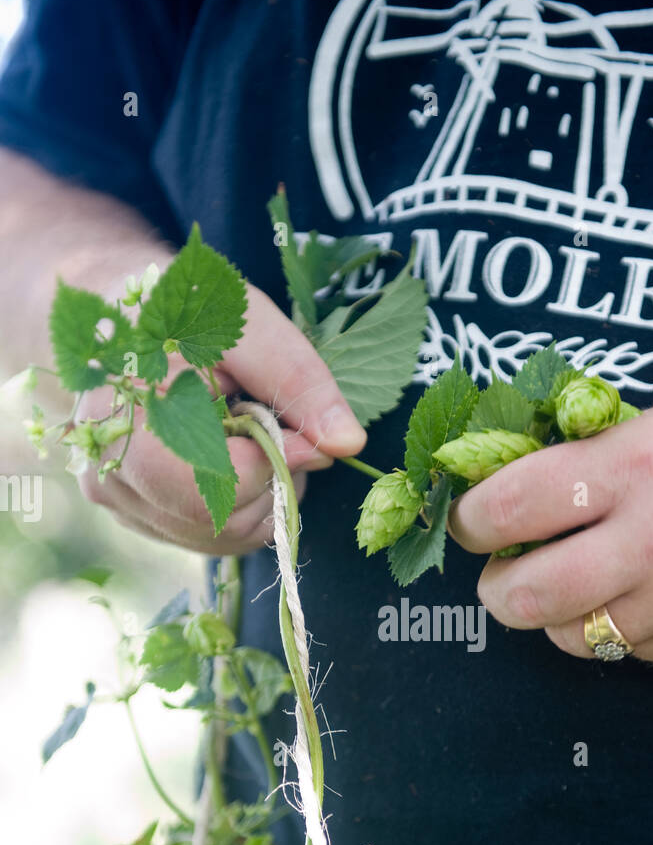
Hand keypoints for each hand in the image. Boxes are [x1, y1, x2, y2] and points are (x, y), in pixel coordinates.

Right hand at [77, 281, 365, 554]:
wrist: (119, 319)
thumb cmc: (179, 308)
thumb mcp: (245, 323)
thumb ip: (296, 379)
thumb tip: (348, 444)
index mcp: (124, 417)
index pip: (220, 483)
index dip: (277, 462)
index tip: (298, 428)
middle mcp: (111, 475)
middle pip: (228, 518)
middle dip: (272, 477)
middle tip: (269, 420)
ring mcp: (122, 504)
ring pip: (227, 534)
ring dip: (263, 491)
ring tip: (245, 431)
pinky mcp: (140, 518)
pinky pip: (215, 536)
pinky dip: (244, 503)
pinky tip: (231, 455)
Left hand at [448, 384, 652, 663]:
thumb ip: (592, 461)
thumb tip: (511, 492)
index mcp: (637, 464)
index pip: (511, 506)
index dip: (471, 521)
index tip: (469, 524)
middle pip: (524, 596)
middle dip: (496, 591)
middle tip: (501, 576)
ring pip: (573, 637)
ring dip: (559, 615)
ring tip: (576, 585)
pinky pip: (631, 652)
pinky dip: (620, 629)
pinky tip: (642, 596)